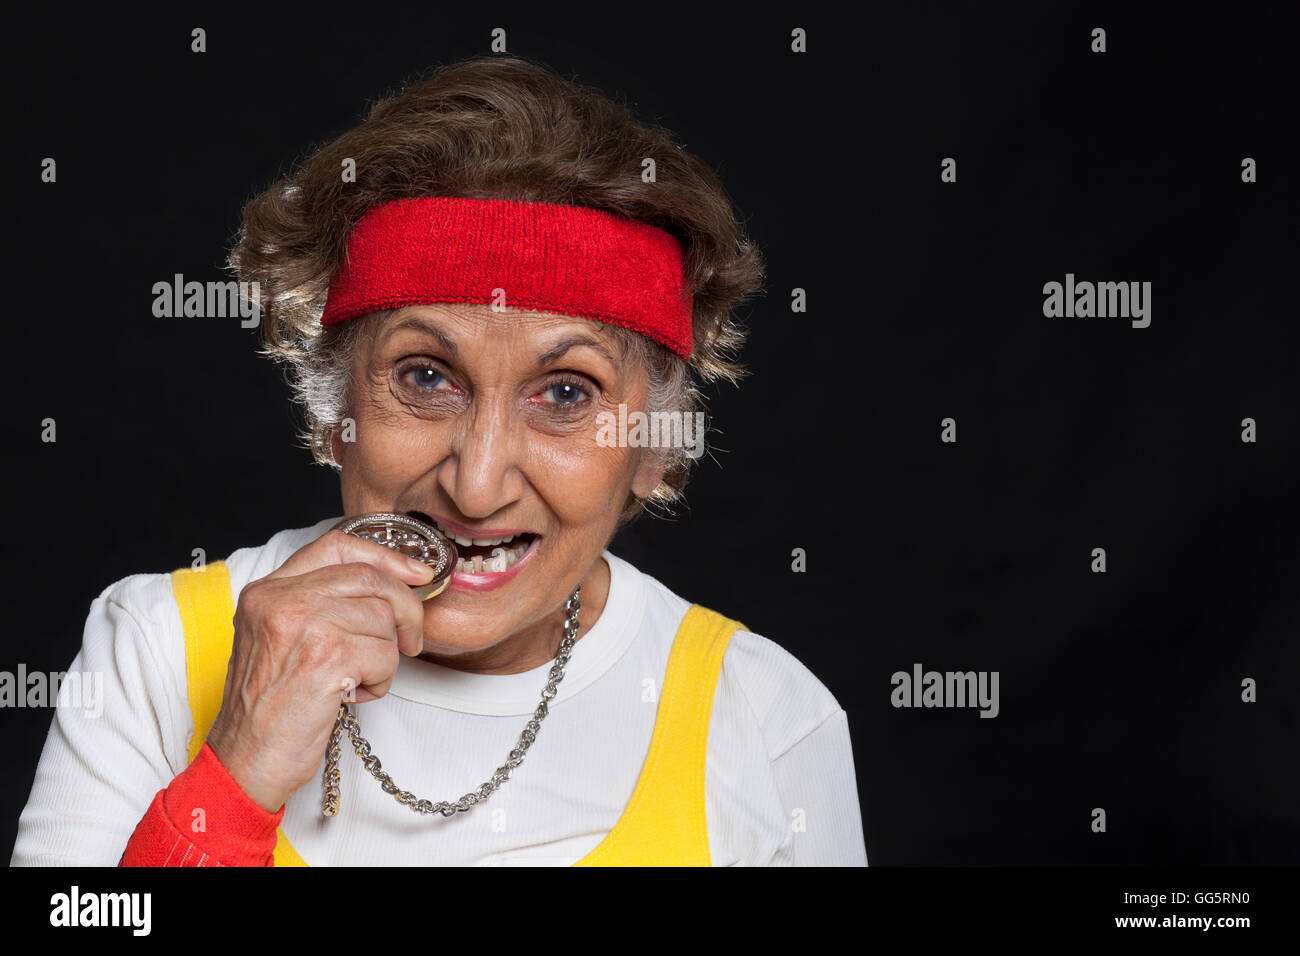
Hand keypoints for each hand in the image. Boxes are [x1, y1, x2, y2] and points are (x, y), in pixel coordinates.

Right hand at [205, 529, 434, 812]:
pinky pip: (385, 656)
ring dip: (384, 657)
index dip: (385, 556)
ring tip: (354, 680)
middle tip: (408, 641)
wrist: (245, 760)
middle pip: (372, 579)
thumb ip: (323, 604)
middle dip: (405, 610)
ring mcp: (303, 624)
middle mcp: (281, 599)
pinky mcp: (326, 657)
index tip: (416, 574)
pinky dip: (380, 682)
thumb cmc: (268, 708)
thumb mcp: (281, 639)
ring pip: (383, 620)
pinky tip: (350, 696)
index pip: (337, 546)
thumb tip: (394, 583)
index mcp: (268, 590)